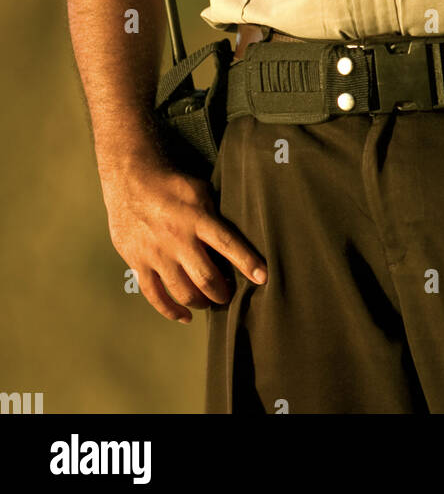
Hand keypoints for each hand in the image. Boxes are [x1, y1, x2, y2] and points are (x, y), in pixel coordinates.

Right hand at [101, 154, 266, 323]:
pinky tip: (184, 315)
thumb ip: (216, 214)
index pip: (228, 243)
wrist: (130, 178)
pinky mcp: (137, 263)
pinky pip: (155, 296)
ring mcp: (155, 253)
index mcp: (197, 217)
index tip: (263, 277)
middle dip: (222, 292)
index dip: (247, 263)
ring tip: (209, 301)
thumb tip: (238, 235)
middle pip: (206, 278)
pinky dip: (171, 311)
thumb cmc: (172, 183)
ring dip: (201, 302)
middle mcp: (177, 238)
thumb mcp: (199, 189)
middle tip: (229, 294)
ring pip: (183, 292)